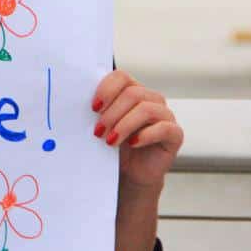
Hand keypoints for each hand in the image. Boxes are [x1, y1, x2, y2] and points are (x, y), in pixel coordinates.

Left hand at [91, 70, 182, 187]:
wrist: (129, 173)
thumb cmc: (114, 145)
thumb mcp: (102, 124)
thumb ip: (96, 110)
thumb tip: (76, 99)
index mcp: (131, 90)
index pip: (121, 77)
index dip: (106, 89)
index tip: (93, 107)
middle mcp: (150, 99)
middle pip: (133, 93)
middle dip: (112, 112)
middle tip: (98, 130)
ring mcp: (165, 115)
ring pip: (146, 109)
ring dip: (124, 125)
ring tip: (110, 140)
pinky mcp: (175, 134)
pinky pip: (164, 128)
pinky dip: (145, 135)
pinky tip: (132, 143)